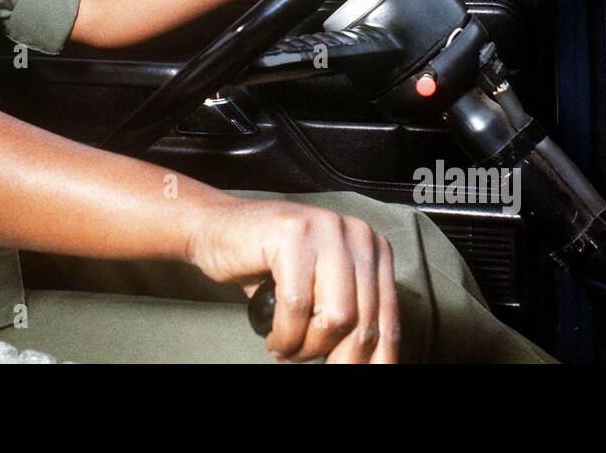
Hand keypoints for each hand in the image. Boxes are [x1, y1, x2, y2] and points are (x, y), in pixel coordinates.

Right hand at [186, 198, 399, 362]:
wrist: (218, 227)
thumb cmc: (268, 263)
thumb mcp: (322, 287)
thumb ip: (351, 314)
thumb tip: (370, 363)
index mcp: (372, 248)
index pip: (387, 319)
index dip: (376, 360)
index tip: (360, 377)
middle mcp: (356, 234)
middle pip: (363, 321)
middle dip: (338, 359)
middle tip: (309, 366)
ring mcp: (324, 229)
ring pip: (334, 317)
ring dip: (306, 348)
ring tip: (287, 350)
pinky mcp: (293, 233)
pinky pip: (297, 305)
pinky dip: (284, 334)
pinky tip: (274, 338)